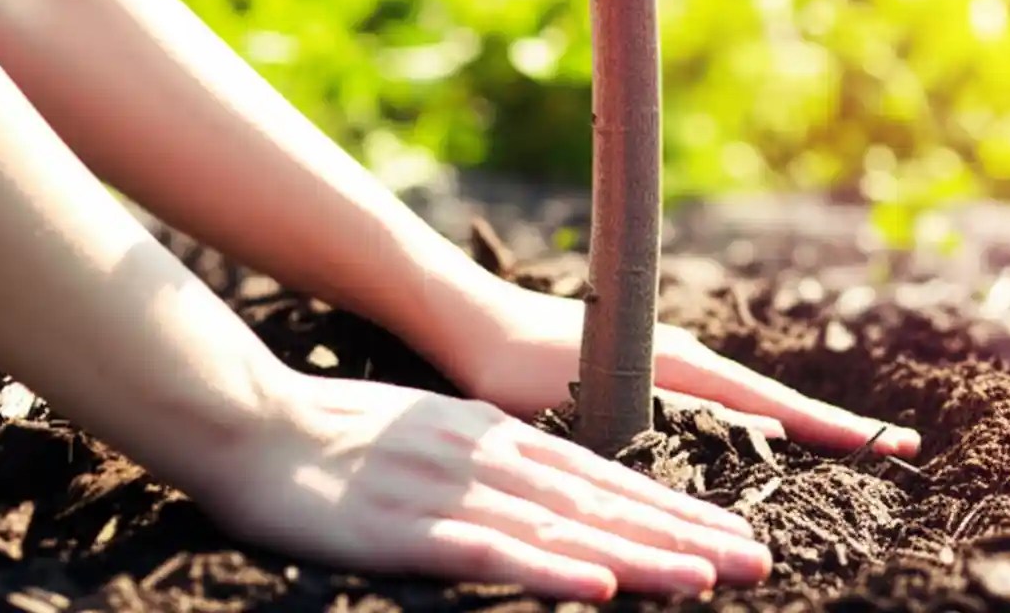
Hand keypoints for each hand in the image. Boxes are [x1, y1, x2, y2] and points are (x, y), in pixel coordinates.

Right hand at [190, 371, 771, 601]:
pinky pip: (489, 552)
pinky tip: (598, 588)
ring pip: (564, 527)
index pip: (604, 476)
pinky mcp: (408, 527)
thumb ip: (491, 462)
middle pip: (603, 501)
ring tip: (709, 578)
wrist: (252, 421)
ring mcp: (452, 490)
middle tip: (756, 562)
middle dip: (684, 534)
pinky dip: (547, 569)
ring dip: (641, 553)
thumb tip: (548, 498)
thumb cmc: (339, 438)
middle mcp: (489, 457)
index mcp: (497, 438)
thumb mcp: (434, 437)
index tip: (733, 535)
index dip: (673, 508)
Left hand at [454, 287, 920, 457]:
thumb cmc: (513, 369)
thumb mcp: (586, 407)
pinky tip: (748, 435)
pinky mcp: (643, 357)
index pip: (775, 405)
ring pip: (740, 396)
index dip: (836, 429)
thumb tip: (711, 462)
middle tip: (893, 449)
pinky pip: (708, 393)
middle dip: (831, 426)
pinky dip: (744, 414)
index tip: (899, 444)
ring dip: (790, 421)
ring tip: (838, 447)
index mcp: (679, 366)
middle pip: (772, 398)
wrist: (472, 321)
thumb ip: (649, 432)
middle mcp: (682, 355)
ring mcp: (664, 353)